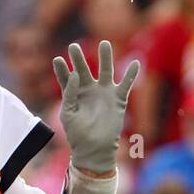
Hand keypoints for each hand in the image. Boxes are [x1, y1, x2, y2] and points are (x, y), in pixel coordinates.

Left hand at [53, 41, 139, 175]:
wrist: (94, 149)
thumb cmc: (77, 134)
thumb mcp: (68, 114)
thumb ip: (70, 93)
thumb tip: (75, 75)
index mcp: (74, 94)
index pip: (67, 77)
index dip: (62, 69)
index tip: (57, 60)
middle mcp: (89, 90)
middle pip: (84, 69)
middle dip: (79, 58)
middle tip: (74, 47)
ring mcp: (104, 93)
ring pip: (105, 70)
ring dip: (105, 57)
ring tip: (104, 44)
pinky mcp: (118, 99)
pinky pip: (126, 84)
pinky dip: (131, 74)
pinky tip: (135, 63)